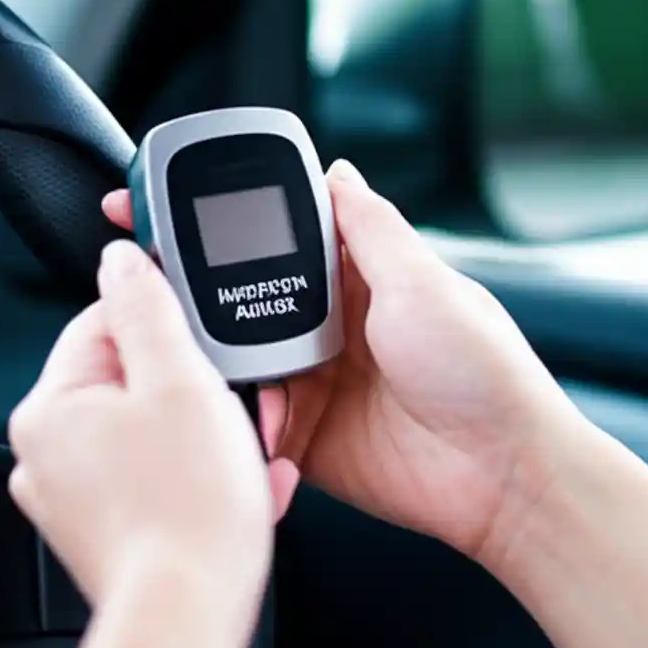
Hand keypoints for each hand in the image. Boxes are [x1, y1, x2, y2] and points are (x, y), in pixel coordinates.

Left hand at [7, 242, 271, 639]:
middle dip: (195, 388)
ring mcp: (74, 499)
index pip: (103, 321)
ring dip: (207, 435)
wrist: (189, 614)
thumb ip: (147, 307)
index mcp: (50, 406)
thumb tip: (120, 257)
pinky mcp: (105, 532)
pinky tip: (239, 487)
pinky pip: (156, 480)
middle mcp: (47, 453)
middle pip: (131, 380)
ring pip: (151, 432)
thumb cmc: (187, 510)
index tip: (208, 337)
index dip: (168, 322)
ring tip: (244, 455)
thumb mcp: (179, 380)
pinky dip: (198, 478)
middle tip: (235, 407)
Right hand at [101, 160, 585, 561]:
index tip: (163, 199)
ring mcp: (314, 381)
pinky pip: (249, 418)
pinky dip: (235, 413)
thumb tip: (337, 171)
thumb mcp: (424, 282)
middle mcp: (331, 325)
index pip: (276, 233)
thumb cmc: (484, 373)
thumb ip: (370, 229)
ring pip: (234, 355)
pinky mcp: (305, 436)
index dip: (221, 215)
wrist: (502, 476)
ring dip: (210, 353)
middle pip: (241, 293)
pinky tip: (238, 409)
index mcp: (360, 278)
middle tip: (145, 274)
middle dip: (190, 284)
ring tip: (190, 350)